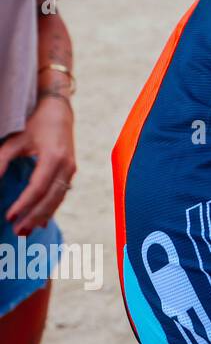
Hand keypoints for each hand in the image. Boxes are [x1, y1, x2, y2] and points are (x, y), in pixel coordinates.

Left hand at [1, 95, 76, 236]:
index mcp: (54, 157)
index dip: (23, 204)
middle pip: (51, 198)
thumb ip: (2, 161)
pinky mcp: (70, 172)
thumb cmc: (35, 124)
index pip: (38, 188)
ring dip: (43, 216)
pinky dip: (51, 209)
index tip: (8, 216)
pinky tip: (42, 221)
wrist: (59, 112)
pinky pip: (61, 194)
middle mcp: (66, 166)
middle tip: (17, 231)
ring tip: (26, 230)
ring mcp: (71, 170)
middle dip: (34, 216)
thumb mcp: (16, 141)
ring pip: (58, 199)